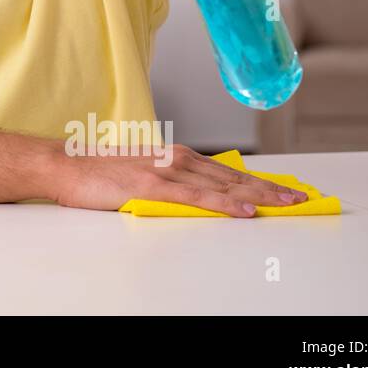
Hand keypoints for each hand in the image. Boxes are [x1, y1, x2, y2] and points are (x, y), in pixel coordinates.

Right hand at [50, 142, 307, 216]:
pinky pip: (197, 198)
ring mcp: (167, 172)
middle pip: (234, 176)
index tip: (284, 189)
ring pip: (223, 185)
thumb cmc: (99, 173)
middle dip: (270, 188)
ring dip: (258, 195)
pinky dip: (225, 203)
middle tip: (301, 198)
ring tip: (287, 203)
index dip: (259, 181)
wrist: (65, 165)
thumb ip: (172, 182)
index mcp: (176, 157)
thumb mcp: (143, 173)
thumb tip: (198, 197)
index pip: (227, 171)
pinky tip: (245, 210)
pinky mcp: (153, 187)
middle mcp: (177, 160)